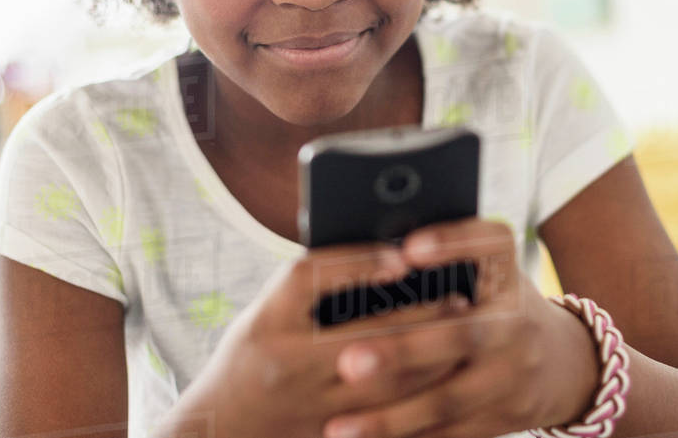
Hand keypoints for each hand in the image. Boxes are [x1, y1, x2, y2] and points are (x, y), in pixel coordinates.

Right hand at [160, 240, 476, 437]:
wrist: (216, 434)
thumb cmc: (246, 363)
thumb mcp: (261, 319)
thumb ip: (308, 294)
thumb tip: (378, 259)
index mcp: (265, 325)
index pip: (312, 277)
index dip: (358, 262)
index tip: (400, 257)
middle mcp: (286, 366)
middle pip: (367, 334)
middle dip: (420, 314)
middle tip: (458, 296)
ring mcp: (310, 409)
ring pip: (389, 384)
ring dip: (433, 357)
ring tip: (461, 333)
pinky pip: (389, 420)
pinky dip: (421, 397)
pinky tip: (445, 378)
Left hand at [321, 217, 599, 437]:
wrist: (564, 362)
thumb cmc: (494, 302)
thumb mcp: (486, 271)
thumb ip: (441, 260)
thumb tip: (372, 253)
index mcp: (506, 272)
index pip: (489, 247)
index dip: (452, 244)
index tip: (409, 248)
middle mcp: (516, 322)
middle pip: (461, 335)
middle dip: (403, 351)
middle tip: (346, 363)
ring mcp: (513, 375)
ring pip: (448, 400)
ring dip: (392, 418)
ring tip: (338, 427)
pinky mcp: (506, 417)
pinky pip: (451, 434)